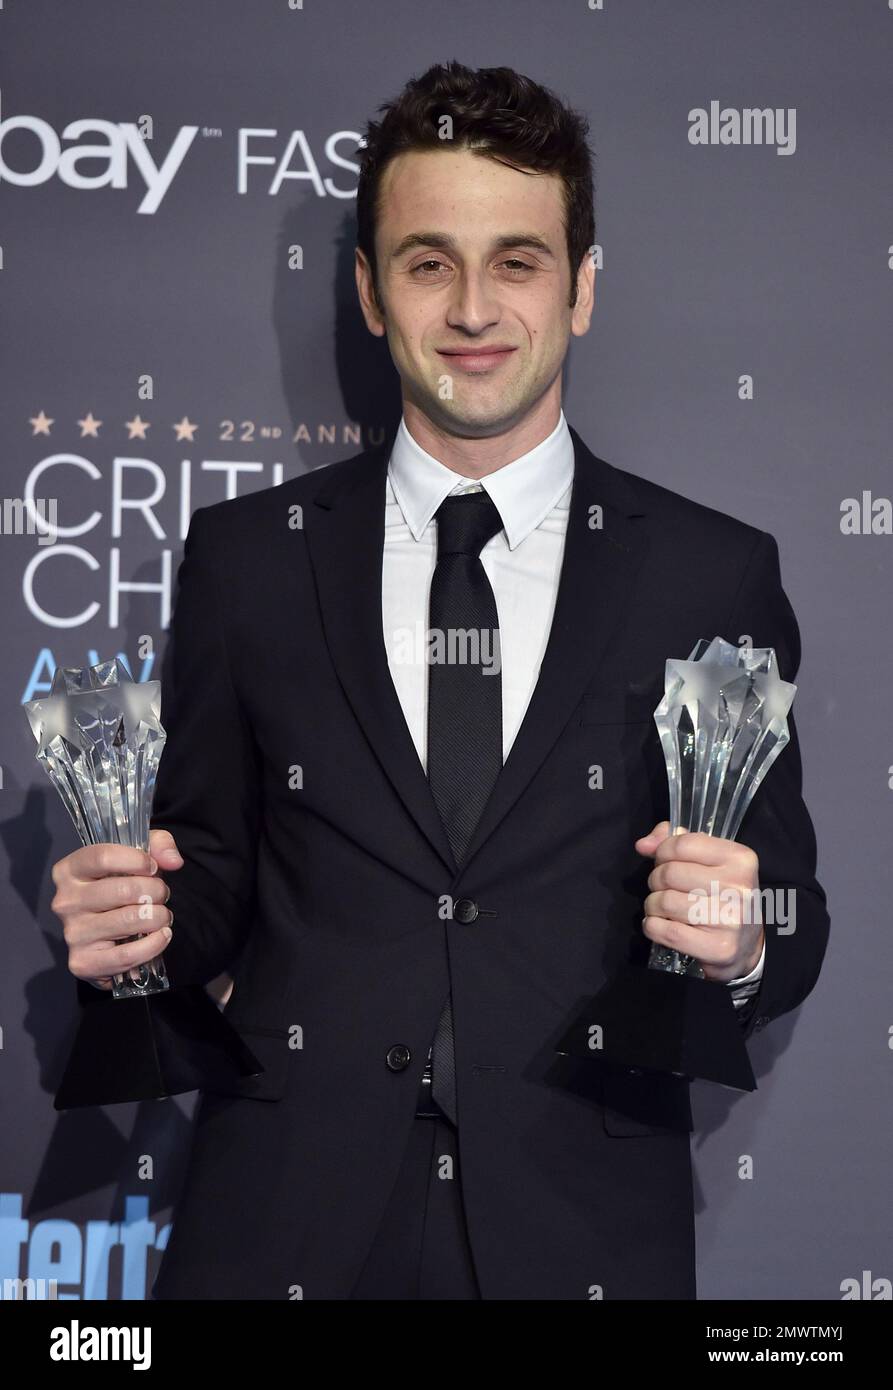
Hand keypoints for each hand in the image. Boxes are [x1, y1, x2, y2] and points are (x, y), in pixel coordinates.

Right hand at [50, 828, 182, 989]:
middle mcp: (65, 901)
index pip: (102, 857)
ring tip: (161, 916)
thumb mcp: (138, 857)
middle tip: (161, 896)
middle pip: (123, 890)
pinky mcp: (83, 962)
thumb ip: (158, 845)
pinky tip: (161, 936)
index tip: (153, 868)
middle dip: (155, 891)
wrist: (109, 938)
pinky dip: (154, 945)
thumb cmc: (122, 889)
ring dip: (159, 917)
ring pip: (130, 920)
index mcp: (69, 870)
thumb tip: (172, 861)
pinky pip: (127, 954)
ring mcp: (73, 933)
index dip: (136, 860)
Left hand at [634, 821, 764, 980]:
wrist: (746, 944)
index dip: (663, 852)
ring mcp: (730, 919)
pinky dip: (653, 927)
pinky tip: (660, 924)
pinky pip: (667, 931)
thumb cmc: (723, 895)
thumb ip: (675, 843)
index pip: (683, 844)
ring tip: (661, 907)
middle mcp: (739, 888)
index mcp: (740, 859)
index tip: (663, 861)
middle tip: (662, 888)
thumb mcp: (711, 862)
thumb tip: (643, 845)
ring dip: (653, 905)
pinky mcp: (718, 947)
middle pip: (670, 873)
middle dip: (656, 880)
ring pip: (666, 902)